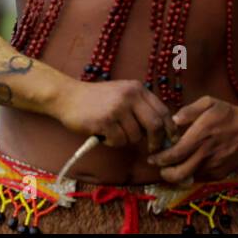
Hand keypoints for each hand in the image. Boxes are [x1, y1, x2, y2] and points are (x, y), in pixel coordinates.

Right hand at [52, 79, 177, 152]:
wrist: (67, 97)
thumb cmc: (96, 99)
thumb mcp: (122, 94)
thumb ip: (141, 107)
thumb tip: (162, 131)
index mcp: (138, 88)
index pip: (163, 111)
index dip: (169, 129)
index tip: (170, 141)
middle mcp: (130, 95)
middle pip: (155, 125)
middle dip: (155, 141)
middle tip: (151, 149)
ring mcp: (118, 107)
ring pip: (135, 136)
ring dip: (126, 140)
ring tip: (112, 132)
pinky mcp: (106, 120)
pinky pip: (119, 141)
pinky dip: (112, 142)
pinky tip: (103, 133)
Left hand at [147, 96, 237, 183]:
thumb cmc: (228, 113)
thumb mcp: (209, 102)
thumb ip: (189, 110)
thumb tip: (173, 120)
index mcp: (202, 135)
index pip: (175, 154)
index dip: (160, 159)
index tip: (152, 157)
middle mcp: (207, 153)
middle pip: (179, 173)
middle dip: (164, 172)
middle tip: (159, 166)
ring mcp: (215, 165)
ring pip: (189, 177)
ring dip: (177, 174)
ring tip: (172, 165)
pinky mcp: (220, 173)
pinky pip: (200, 177)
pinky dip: (191, 173)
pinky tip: (189, 163)